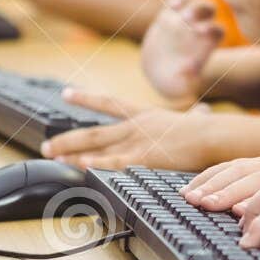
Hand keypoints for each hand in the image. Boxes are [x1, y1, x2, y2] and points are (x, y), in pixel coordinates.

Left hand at [40, 88, 213, 169]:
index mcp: (145, 115)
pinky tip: (78, 165)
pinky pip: (111, 162)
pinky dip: (93, 164)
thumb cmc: (207, 131)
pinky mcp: (141, 158)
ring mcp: (135, 141)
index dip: (86, 99)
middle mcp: (134, 126)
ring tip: (52, 155)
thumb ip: (190, 117)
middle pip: (93, 131)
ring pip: (95, 145)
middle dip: (67, 138)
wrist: (212, 135)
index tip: (66, 94)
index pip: (109, 103)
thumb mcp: (192, 119)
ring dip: (71, 151)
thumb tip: (202, 113)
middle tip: (47, 145)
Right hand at [140, 0, 224, 102]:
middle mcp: (200, 26)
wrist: (160, 72)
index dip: (211, 28)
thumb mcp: (179, 88)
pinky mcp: (170, 13)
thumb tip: (191, 71)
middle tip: (185, 20)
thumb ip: (186, 83)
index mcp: (207, 44)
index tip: (198, 33)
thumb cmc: (173, 83)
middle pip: (208, 8)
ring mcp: (185, 17)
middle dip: (199, 10)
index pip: (217, 30)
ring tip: (172, 8)